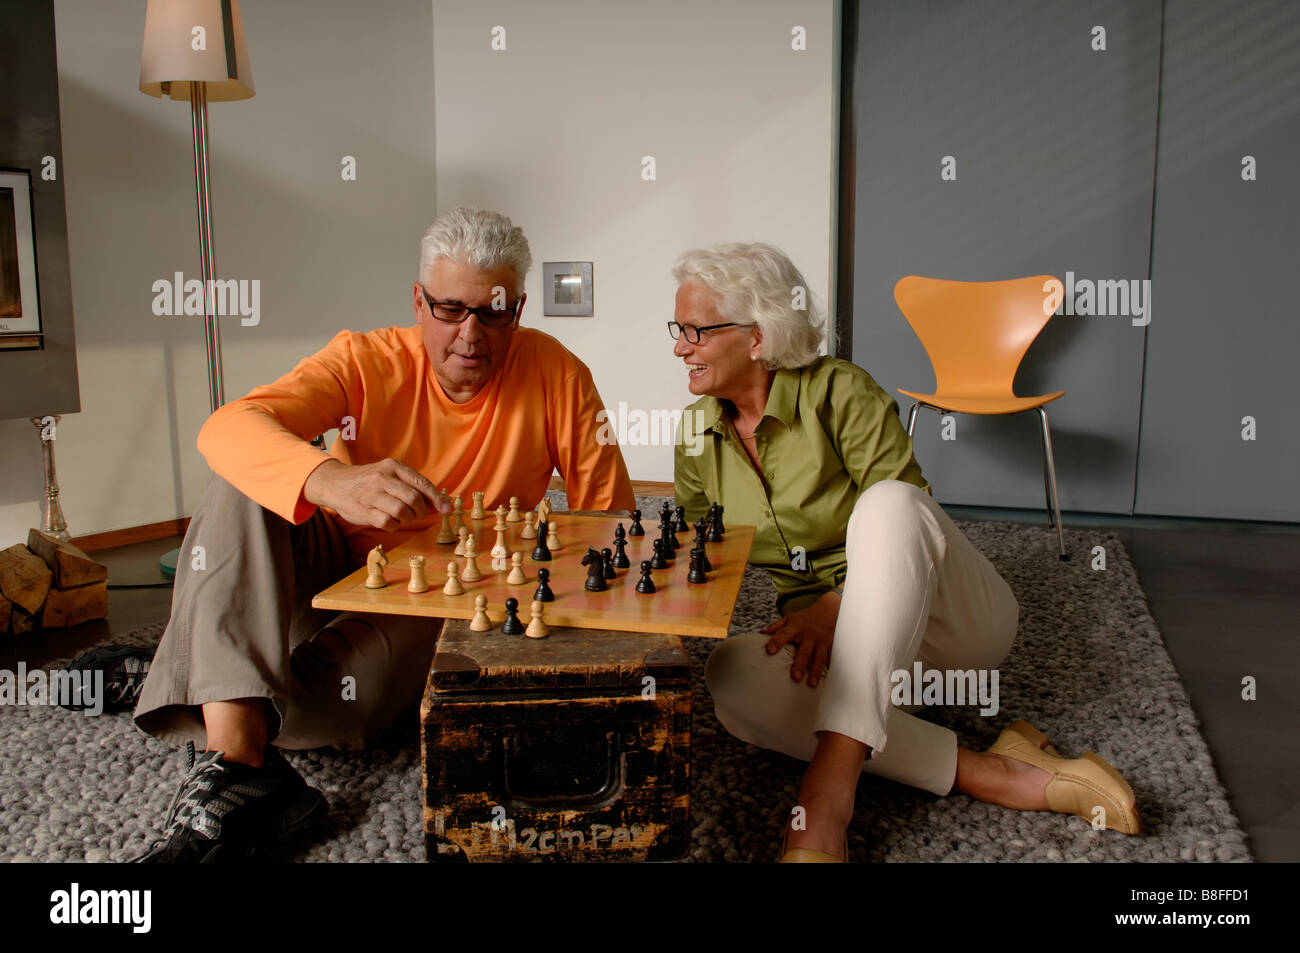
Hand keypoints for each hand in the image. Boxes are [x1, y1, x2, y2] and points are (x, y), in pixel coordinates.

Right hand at [303, 458, 448, 531]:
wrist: (335, 483)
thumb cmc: (370, 481)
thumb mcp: (390, 475)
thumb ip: (413, 486)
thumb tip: (439, 503)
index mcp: (393, 467)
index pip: (421, 483)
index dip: (436, 498)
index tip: (446, 509)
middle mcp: (382, 478)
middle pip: (414, 499)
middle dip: (421, 511)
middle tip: (418, 514)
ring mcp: (372, 495)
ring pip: (402, 511)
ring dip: (408, 518)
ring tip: (403, 516)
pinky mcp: (364, 511)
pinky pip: (388, 523)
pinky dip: (394, 525)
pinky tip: (389, 520)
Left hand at [761, 591, 841, 687]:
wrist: (829, 610)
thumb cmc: (805, 618)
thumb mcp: (790, 618)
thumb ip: (776, 626)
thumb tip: (761, 633)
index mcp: (796, 627)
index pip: (784, 634)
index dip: (777, 642)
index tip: (770, 651)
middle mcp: (809, 635)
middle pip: (804, 651)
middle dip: (800, 664)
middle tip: (795, 678)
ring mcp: (821, 641)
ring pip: (819, 657)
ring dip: (815, 671)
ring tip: (811, 684)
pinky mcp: (831, 646)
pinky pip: (832, 658)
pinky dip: (831, 669)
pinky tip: (828, 680)